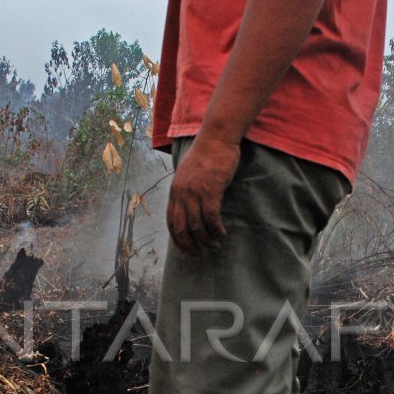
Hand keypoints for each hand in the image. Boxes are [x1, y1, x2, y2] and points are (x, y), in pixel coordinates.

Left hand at [167, 134, 238, 255]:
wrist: (216, 138)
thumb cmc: (207, 155)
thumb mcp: (190, 174)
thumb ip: (187, 190)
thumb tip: (191, 207)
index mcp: (174, 191)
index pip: (171, 222)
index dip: (178, 239)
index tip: (186, 250)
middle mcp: (181, 194)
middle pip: (181, 228)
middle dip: (189, 246)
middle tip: (198, 255)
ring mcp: (194, 192)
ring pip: (196, 225)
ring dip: (206, 240)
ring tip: (214, 246)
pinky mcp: (210, 190)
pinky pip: (211, 217)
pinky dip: (216, 229)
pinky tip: (222, 233)